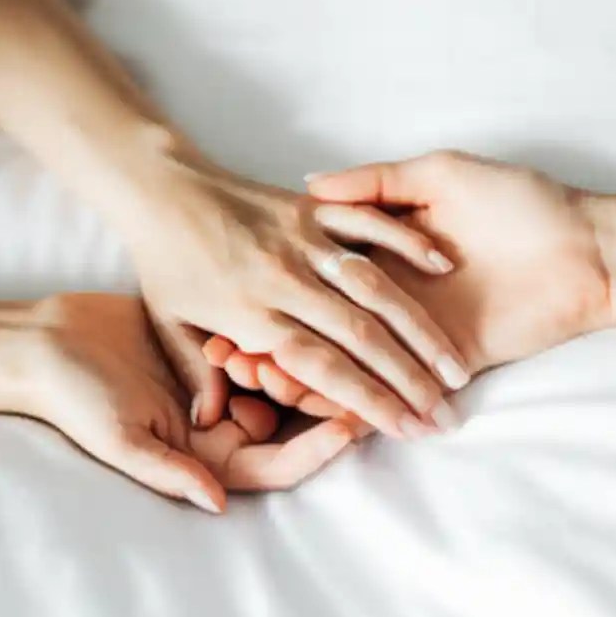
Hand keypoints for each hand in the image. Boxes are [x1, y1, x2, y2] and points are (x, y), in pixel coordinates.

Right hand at [24, 293, 367, 512]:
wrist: (44, 341)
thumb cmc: (75, 395)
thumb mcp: (120, 435)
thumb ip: (169, 470)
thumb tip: (217, 502)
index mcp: (204, 458)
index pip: (277, 464)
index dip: (317, 448)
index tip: (351, 423)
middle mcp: (220, 427)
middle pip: (290, 422)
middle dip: (321, 399)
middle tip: (355, 370)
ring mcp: (220, 386)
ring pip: (282, 380)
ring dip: (302, 361)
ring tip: (324, 336)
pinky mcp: (213, 348)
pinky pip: (260, 343)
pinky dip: (276, 333)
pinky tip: (297, 309)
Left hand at [120, 153, 470, 438]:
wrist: (160, 188)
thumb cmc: (164, 262)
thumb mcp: (168, 325)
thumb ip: (197, 374)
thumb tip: (207, 425)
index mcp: (250, 313)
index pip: (321, 367)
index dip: (368, 401)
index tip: (406, 428)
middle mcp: (284, 277)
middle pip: (360, 335)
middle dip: (409, 378)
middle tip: (445, 413)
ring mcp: (302, 238)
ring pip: (374, 286)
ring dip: (420, 327)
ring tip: (455, 366)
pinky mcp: (311, 207)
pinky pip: (366, 221)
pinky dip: (405, 240)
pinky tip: (443, 265)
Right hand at [201, 151, 610, 430]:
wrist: (587, 246)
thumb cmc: (517, 201)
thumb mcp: (438, 175)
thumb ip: (376, 184)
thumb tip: (311, 183)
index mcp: (386, 251)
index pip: (314, 278)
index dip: (273, 289)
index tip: (233, 294)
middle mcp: (393, 298)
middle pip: (322, 327)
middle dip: (274, 344)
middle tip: (230, 355)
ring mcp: (418, 336)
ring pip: (349, 363)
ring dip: (302, 377)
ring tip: (259, 384)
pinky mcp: (445, 366)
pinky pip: (395, 387)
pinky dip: (355, 399)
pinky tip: (313, 402)